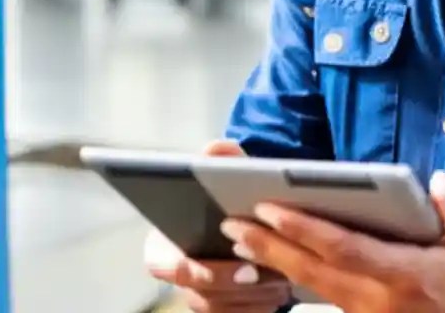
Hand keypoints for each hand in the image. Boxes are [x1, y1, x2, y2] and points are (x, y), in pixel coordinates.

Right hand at [144, 140, 292, 312]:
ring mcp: (198, 297)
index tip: (237, 257)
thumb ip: (223, 160)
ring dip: (250, 298)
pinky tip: (281, 294)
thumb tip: (217, 148)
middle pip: (199, 294)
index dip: (198, 268)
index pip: (167, 266)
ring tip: (281, 282)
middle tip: (267, 274)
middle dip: (234, 285)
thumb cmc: (229, 198)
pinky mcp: (222, 309)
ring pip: (219, 308)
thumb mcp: (229, 174)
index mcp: (163, 245)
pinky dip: (258, 308)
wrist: (245, 218)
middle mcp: (177, 276)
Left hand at [220, 172, 444, 312]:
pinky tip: (279, 260)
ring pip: (315, 288)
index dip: (303, 228)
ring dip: (277, 262)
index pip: (344, 249)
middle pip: (314, 272)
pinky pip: (327, 298)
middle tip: (232, 223)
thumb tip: (435, 182)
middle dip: (270, 246)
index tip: (269, 208)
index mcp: (409, 277)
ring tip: (244, 238)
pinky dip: (298, 278)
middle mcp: (382, 302)